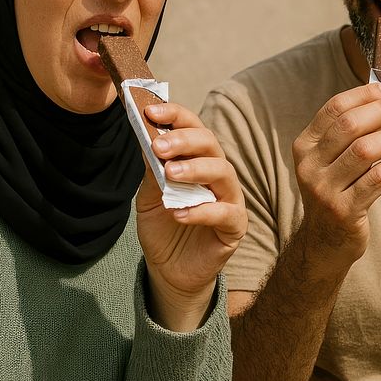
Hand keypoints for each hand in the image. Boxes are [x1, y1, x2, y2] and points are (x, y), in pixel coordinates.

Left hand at [136, 102, 246, 331]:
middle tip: (159, 146)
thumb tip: (145, 136)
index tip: (150, 111)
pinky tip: (178, 213)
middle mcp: (218, 174)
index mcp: (198, 159)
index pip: (193, 128)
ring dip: (196, 170)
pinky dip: (202, 211)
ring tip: (170, 174)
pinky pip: (225, 213)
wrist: (169, 269)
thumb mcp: (149, 195)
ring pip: (223, 173)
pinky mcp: (235, 227)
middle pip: (211, 145)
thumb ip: (152, 169)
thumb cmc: (164, 226)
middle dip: (184, 141)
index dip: (175, 116)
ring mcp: (230, 199)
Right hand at [292, 82, 380, 268]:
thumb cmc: (337, 190)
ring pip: (365, 151)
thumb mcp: (332, 161)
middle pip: (350, 126)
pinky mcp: (344, 210)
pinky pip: (378, 179)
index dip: (363, 94)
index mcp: (304, 146)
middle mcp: (309, 166)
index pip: (334, 109)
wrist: (325, 241)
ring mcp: (324, 190)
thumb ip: (351, 134)